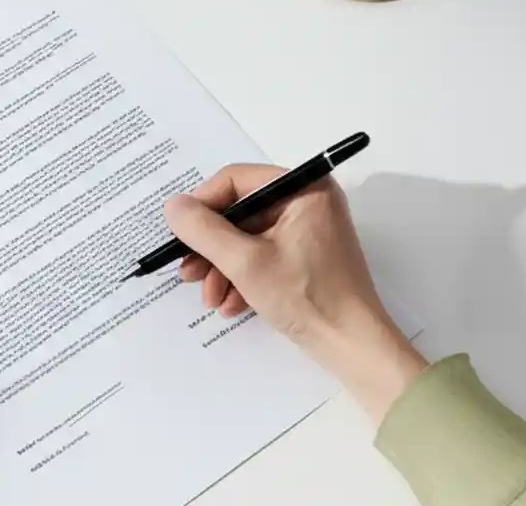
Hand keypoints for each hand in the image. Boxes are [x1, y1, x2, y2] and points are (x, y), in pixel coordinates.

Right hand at [164, 164, 425, 421]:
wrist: (352, 346)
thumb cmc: (306, 297)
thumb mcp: (244, 262)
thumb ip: (203, 230)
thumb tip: (172, 206)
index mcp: (304, 188)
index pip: (236, 180)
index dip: (202, 205)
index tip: (180, 233)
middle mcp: (308, 201)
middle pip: (239, 212)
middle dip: (211, 247)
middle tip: (188, 272)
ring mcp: (308, 230)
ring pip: (246, 238)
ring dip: (222, 268)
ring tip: (210, 297)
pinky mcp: (306, 256)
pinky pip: (262, 255)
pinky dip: (242, 278)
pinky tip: (230, 304)